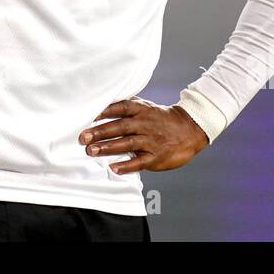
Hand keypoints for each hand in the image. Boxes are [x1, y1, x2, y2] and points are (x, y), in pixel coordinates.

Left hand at [79, 96, 208, 173]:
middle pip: (120, 127)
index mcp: (141, 110)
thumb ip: (126, 106)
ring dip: (108, 147)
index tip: (87, 115)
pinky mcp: (157, 156)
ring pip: (127, 144)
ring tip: (91, 151)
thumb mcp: (146, 107)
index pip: (120, 108)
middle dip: (100, 132)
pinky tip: (113, 168)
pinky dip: (127, 165)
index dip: (103, 111)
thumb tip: (101, 105)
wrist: (190, 128)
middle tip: (83, 137)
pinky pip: (140, 162)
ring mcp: (151, 141)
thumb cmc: (160, 118)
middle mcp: (145, 124)